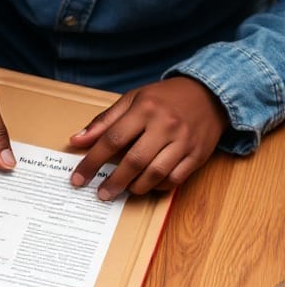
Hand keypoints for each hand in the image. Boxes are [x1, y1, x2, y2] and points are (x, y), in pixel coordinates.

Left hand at [69, 76, 227, 199]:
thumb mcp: (133, 100)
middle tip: (102, 193)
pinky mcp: (198, 154)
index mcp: (145, 109)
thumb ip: (104, 122)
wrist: (210, 93)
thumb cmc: (165, 99)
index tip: (78, 179)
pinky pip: (175, 179)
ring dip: (136, 187)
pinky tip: (149, 184)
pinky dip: (158, 187)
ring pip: (155, 174)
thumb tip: (76, 141)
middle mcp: (165, 125)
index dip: (92, 162)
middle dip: (114, 182)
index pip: (112, 139)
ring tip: (125, 189)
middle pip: (134, 161)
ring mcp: (184, 141)